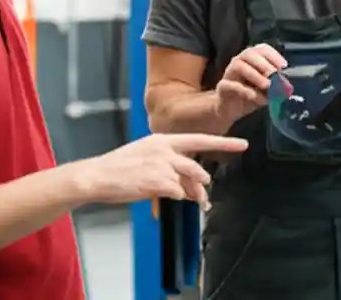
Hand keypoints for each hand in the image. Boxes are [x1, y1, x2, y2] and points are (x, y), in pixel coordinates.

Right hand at [71, 133, 248, 209]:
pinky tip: (162, 197)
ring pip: (190, 182)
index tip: (242, 144)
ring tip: (193, 201)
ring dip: (194, 194)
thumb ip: (171, 166)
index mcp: (163, 139)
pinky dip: (175, 197)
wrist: (98, 175)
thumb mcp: (147, 157)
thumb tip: (191, 185)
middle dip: (202, 184)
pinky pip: (177, 193)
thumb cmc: (121, 168)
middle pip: (197, 168)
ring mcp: (161, 165)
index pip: (200, 140)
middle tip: (203, 197)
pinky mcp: (157, 181)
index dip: (223, 143)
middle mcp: (165, 149)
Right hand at [214, 43, 287, 122]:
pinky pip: (231, 85)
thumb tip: (286, 86)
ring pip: (239, 65)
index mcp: (251, 59)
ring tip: (267, 86)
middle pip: (249, 53)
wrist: (229, 110)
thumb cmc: (250, 96)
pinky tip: (257, 98)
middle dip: (264, 63)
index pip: (261, 49)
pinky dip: (246, 91)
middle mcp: (239, 62)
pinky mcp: (222, 87)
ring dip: (255, 74)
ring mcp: (229, 73)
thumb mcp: (266, 91)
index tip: (284, 66)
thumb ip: (275, 86)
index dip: (273, 55)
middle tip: (275, 75)